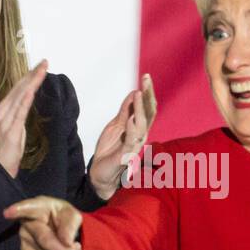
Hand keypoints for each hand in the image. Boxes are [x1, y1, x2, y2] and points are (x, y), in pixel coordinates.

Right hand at [0, 59, 48, 177]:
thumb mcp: (14, 127)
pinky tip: (30, 91)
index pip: (18, 88)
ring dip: (31, 83)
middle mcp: (3, 111)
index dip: (29, 76)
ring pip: (20, 97)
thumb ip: (18, 113)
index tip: (40, 65)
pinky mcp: (11, 132)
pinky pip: (19, 114)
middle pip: (19, 88)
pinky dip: (24, 101)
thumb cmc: (7, 149)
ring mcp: (6, 121)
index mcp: (4, 109)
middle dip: (32, 74)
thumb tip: (27, 100)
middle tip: (44, 62)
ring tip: (41, 70)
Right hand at [2, 195, 83, 249]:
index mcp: (39, 206)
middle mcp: (27, 220)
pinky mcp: (26, 248)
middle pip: (43, 238)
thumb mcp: (73, 216)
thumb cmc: (63, 216)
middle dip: (62, 249)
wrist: (60, 227)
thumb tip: (66, 243)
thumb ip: (70, 226)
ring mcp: (24, 235)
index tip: (8, 213)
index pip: (27, 207)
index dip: (17, 210)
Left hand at [88, 74, 157, 200]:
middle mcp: (141, 135)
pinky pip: (131, 141)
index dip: (148, 92)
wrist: (100, 172)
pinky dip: (132, 129)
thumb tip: (134, 93)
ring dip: (140, 109)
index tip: (146, 76)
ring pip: (142, 125)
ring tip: (138, 93)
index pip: (147, 107)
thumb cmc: (110, 150)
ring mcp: (135, 146)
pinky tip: (132, 118)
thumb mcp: (116, 125)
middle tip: (147, 79)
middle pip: (149, 113)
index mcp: (139, 128)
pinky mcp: (126, 156)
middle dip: (148, 95)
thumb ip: (125, 111)